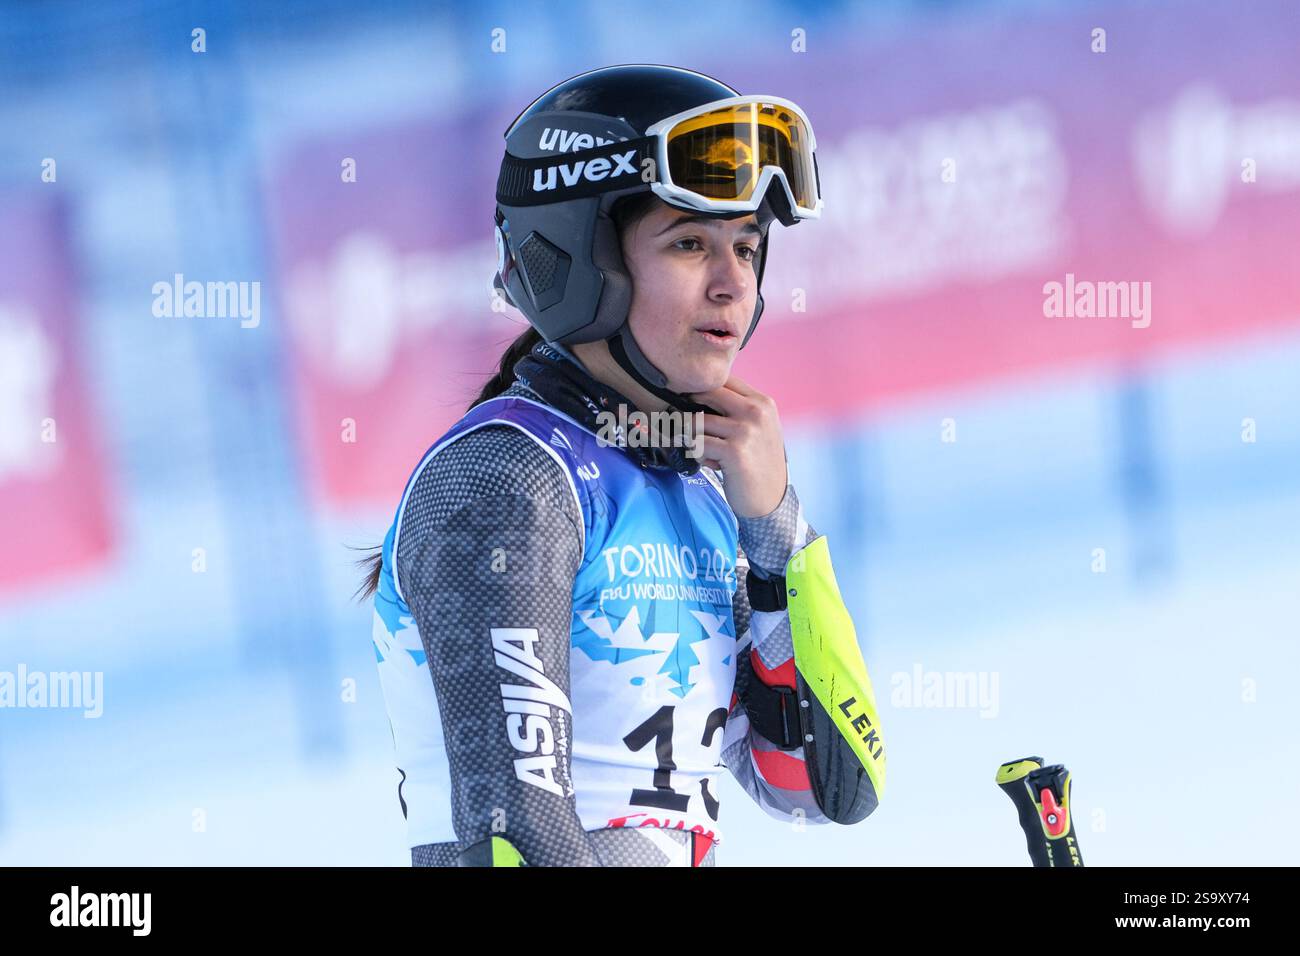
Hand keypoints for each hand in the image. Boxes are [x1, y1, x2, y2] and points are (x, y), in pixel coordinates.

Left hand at [688, 375, 788, 518]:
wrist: (771, 500)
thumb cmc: (758, 463)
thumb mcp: (758, 428)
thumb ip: (736, 408)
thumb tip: (696, 392)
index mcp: (762, 402)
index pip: (723, 379)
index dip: (702, 387)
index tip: (689, 400)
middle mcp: (756, 412)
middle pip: (706, 392)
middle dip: (688, 407)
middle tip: (684, 424)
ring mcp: (746, 431)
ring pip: (696, 421)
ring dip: (690, 436)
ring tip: (700, 448)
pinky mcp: (734, 452)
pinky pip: (698, 444)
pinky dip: (696, 453)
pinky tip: (707, 462)